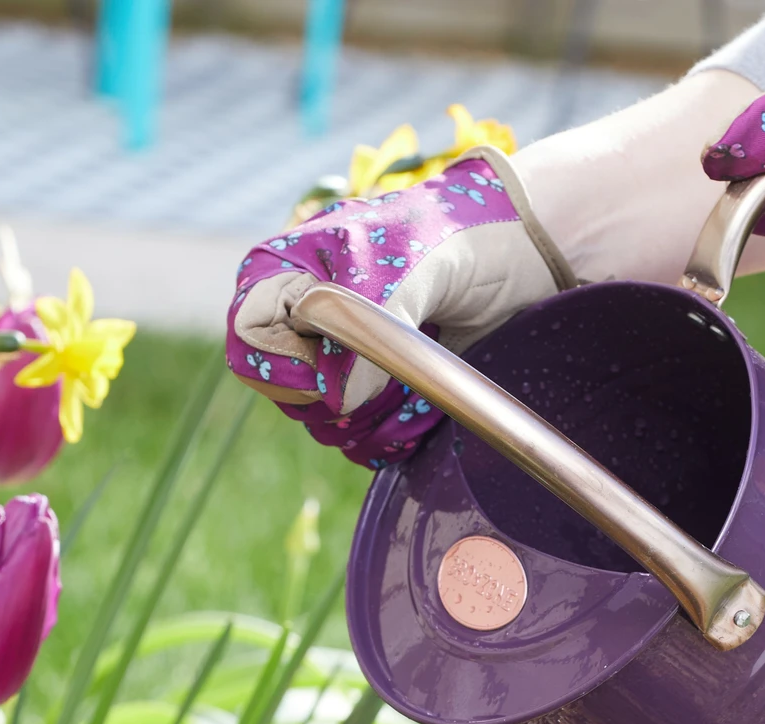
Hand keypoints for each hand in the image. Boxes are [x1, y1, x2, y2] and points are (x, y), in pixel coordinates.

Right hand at [226, 153, 570, 466]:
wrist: (515, 256)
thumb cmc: (454, 238)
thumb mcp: (405, 271)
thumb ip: (363, 328)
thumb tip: (336, 396)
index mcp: (287, 274)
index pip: (249, 341)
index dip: (285, 366)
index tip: (334, 369)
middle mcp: (301, 323)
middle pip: (287, 396)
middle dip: (341, 399)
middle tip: (391, 374)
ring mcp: (338, 363)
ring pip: (325, 426)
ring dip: (375, 420)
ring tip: (419, 385)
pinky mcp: (375, 398)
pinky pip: (362, 443)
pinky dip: (394, 438)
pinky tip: (426, 410)